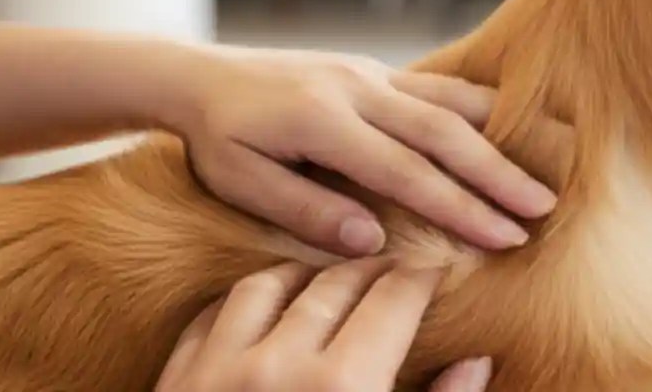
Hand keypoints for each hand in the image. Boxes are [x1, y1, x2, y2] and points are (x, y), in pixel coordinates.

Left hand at [155, 260, 491, 391]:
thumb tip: (476, 363)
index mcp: (345, 387)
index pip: (394, 300)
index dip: (423, 277)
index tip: (439, 270)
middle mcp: (278, 366)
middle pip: (335, 286)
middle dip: (372, 271)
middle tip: (395, 270)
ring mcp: (216, 373)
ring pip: (264, 287)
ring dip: (304, 276)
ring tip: (330, 278)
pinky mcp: (174, 388)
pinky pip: (207, 320)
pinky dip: (241, 302)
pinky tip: (261, 308)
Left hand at [169, 48, 556, 255]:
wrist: (197, 74)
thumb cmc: (215, 136)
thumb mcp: (241, 181)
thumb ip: (305, 210)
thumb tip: (371, 240)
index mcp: (323, 121)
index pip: (407, 172)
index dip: (461, 207)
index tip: (504, 237)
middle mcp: (355, 88)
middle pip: (444, 133)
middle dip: (498, 173)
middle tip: (543, 208)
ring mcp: (367, 71)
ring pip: (448, 100)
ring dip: (500, 133)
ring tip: (542, 162)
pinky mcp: (371, 68)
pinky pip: (434, 85)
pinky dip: (475, 104)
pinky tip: (504, 121)